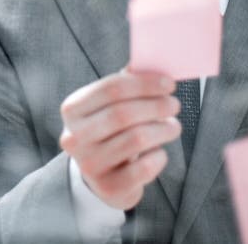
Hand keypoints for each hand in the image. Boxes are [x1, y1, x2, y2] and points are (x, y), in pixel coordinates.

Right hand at [59, 70, 180, 209]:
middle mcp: (74, 137)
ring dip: (162, 129)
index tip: (169, 83)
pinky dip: (158, 157)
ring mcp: (88, 165)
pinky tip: (160, 151)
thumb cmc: (110, 130)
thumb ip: (126, 83)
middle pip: (122, 114)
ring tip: (173, 126)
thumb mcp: (110, 106)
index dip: (144, 84)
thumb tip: (146, 61)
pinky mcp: (108, 187)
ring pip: (135, 139)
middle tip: (175, 104)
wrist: (101, 176)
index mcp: (72, 109)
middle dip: (156, 106)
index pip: (110, 89)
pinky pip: (143, 168)